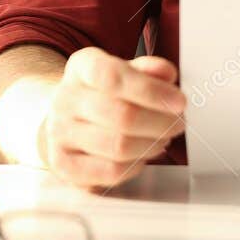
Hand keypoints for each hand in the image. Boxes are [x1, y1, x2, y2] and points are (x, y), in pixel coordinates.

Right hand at [40, 48, 186, 190]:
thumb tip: (166, 74)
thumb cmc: (102, 95)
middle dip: (161, 122)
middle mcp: (65, 99)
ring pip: (119, 146)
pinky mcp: (64, 165)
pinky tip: (141, 156)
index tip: (179, 101)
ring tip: (162, 138)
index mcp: (81, 68)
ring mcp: (60, 133)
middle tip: (178, 123)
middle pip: (122, 115)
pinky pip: (111, 171)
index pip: (112, 75)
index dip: (151, 90)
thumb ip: (148, 70)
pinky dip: (135, 165)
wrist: (65, 119)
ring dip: (152, 144)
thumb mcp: (125, 72)